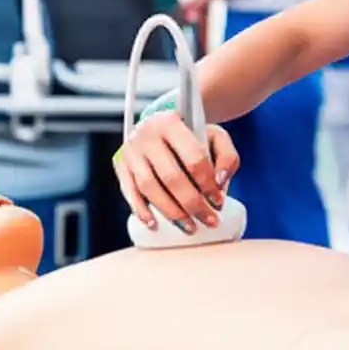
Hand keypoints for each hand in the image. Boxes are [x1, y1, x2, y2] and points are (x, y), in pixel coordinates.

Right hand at [113, 111, 239, 233]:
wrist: (161, 125)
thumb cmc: (191, 135)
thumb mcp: (214, 136)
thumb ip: (227, 157)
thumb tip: (219, 182)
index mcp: (172, 123)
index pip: (193, 158)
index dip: (208, 184)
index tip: (218, 201)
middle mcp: (147, 135)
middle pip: (171, 177)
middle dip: (192, 204)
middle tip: (208, 220)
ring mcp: (131, 151)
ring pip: (149, 187)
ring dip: (171, 212)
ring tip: (189, 226)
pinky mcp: (121, 165)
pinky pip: (130, 192)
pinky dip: (141, 211)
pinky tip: (155, 224)